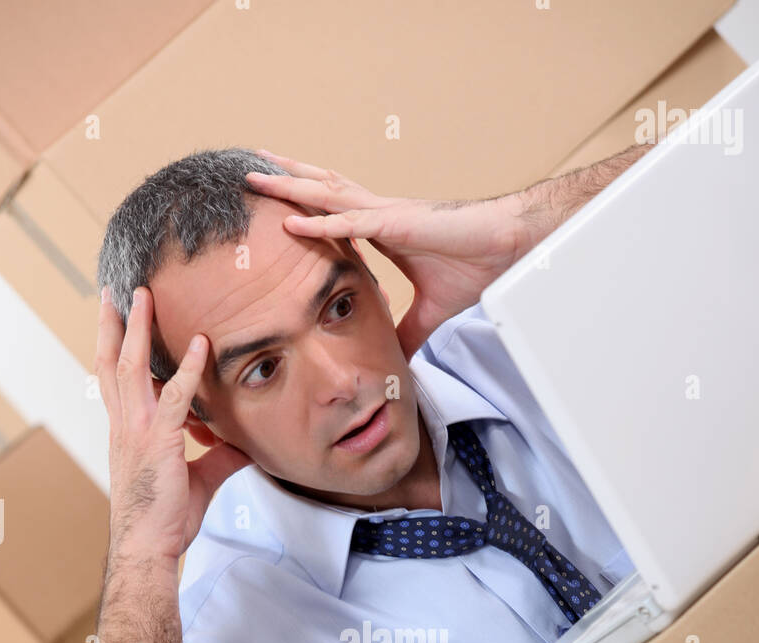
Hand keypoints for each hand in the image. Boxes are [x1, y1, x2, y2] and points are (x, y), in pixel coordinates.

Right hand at [95, 285, 249, 562]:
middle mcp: (125, 425)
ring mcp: (137, 431)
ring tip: (143, 296)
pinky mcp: (159, 441)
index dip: (117, 350)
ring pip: (132, 368)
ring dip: (138, 329)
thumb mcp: (198, 481)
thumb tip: (245, 445)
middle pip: (113, 363)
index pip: (118, 382)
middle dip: (115, 325)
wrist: (146, 547)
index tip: (117, 323)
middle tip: (116, 291)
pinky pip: (176, 398)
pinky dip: (190, 370)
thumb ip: (219, 458)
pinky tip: (201, 345)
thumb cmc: (164, 520)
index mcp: (127, 432)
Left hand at [246, 152, 527, 358]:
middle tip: (250, 169)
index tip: (275, 202)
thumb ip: (408, 331)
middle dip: (286, 180)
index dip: (304, 203)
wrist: (508, 247)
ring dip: (291, 189)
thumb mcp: (430, 311)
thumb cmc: (476, 267)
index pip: (334, 210)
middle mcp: (379, 213)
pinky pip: (351, 223)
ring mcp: (387, 214)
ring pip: (327, 195)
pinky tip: (292, 221)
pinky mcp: (399, 224)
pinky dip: (321, 223)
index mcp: (383, 227)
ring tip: (257, 178)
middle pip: (322, 190)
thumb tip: (393, 356)